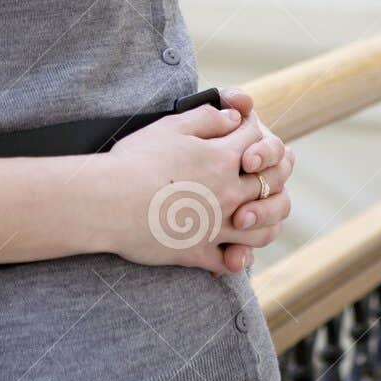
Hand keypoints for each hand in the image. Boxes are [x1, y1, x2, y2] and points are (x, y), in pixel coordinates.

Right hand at [103, 95, 291, 276]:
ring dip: (265, 221)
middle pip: (271, 184)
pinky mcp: (199, 252)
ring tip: (254, 216)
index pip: (257, 140)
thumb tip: (233, 117)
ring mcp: (216, 226)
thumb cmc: (135, 160)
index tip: (246, 132)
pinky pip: (232, 262)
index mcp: (222, 158)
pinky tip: (232, 251)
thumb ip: (207, 118)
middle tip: (259, 172)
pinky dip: (237, 258)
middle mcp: (228, 193)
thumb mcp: (170, 126)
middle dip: (272, 174)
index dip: (255, 132)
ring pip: (262, 229)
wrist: (108, 201)